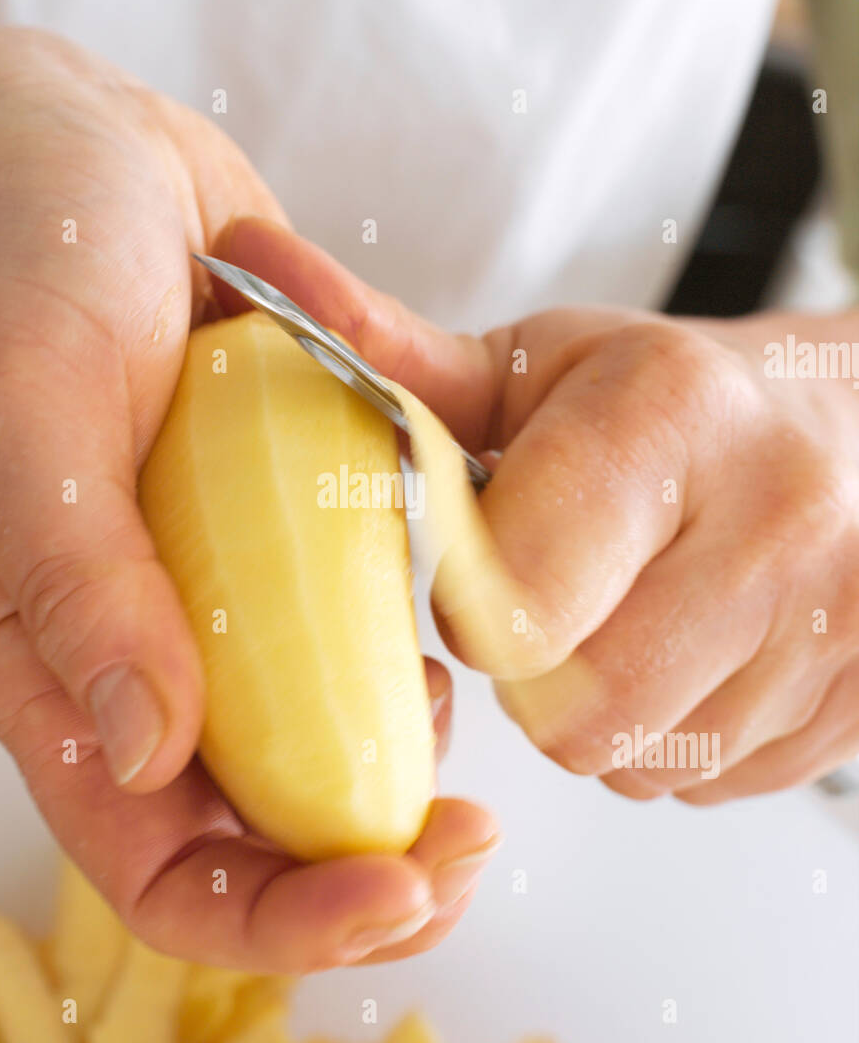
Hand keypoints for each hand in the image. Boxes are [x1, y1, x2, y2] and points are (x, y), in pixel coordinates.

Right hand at [0, 25, 497, 969]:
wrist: (71, 145)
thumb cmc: (10, 263)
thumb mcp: (28, 412)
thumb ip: (78, 586)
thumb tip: (149, 753)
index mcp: (59, 672)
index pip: (159, 865)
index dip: (274, 918)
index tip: (392, 893)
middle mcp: (145, 657)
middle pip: (262, 836)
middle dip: (371, 876)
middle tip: (471, 849)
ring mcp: (225, 598)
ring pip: (325, 748)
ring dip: (407, 781)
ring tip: (473, 753)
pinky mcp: (291, 529)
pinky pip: (363, 632)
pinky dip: (423, 661)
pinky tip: (463, 640)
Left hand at [215, 216, 858, 805]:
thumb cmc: (673, 401)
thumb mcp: (534, 368)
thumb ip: (386, 353)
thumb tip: (244, 261)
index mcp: (667, 416)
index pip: (514, 603)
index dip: (476, 607)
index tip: (490, 570)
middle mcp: (772, 519)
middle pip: (577, 711)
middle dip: (536, 680)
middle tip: (561, 605)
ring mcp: (831, 622)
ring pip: (640, 761)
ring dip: (603, 717)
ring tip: (631, 618)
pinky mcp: (855, 705)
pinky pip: (707, 782)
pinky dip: (673, 740)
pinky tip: (694, 655)